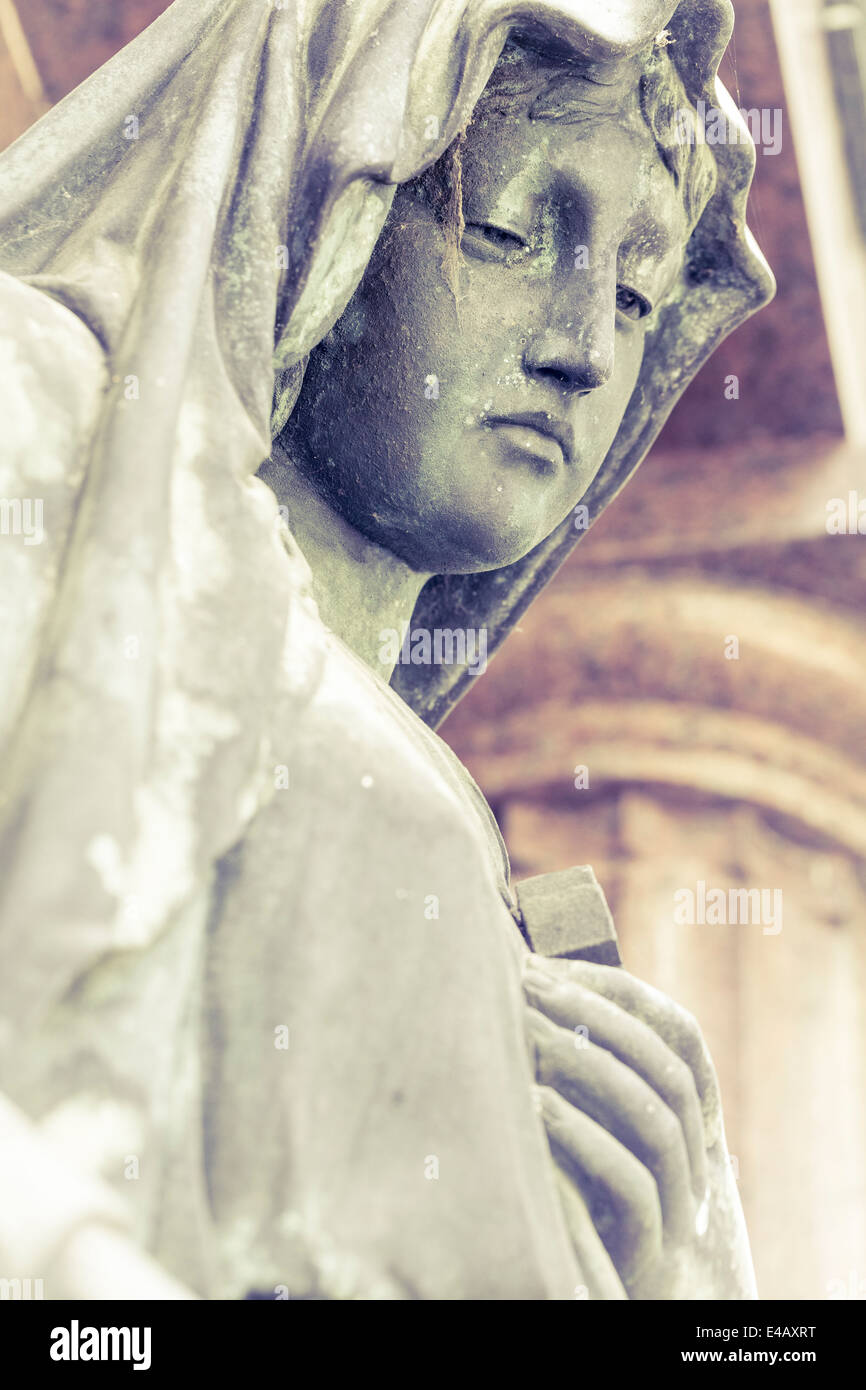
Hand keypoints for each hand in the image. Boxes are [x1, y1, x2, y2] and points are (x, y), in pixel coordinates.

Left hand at [521, 954, 755, 1299]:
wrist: (590, 1291)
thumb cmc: (578, 1194)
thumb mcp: (587, 1121)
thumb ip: (580, 1069)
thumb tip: (530, 983)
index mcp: (690, 1116)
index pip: (680, 1032)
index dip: (623, 992)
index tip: (553, 963)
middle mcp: (698, 1154)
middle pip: (665, 1066)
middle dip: (593, 1013)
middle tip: (526, 980)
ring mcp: (682, 1204)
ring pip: (655, 1118)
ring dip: (586, 1063)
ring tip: (523, 1028)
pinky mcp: (651, 1248)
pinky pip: (632, 1183)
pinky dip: (584, 1137)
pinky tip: (533, 1104)